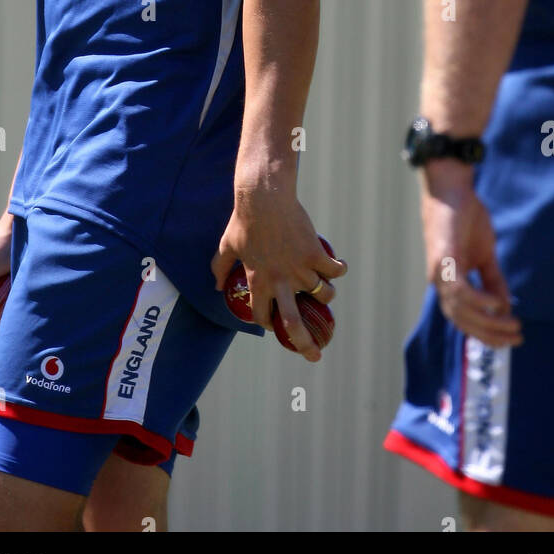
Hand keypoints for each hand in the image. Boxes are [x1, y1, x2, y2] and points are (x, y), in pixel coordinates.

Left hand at [211, 169, 346, 362]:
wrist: (265, 199)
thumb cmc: (244, 221)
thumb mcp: (227, 245)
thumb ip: (219, 267)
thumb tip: (214, 285)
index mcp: (258, 282)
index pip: (263, 316)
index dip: (268, 323)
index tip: (273, 324)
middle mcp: (280, 282)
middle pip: (294, 323)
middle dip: (305, 344)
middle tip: (314, 354)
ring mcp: (300, 269)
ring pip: (323, 296)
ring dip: (326, 296)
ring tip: (325, 291)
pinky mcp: (315, 254)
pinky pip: (334, 270)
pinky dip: (338, 269)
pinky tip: (338, 266)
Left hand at [421, 162, 522, 348]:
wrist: (450, 187)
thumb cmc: (465, 217)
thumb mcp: (484, 253)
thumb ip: (492, 279)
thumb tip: (505, 305)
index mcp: (448, 281)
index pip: (463, 318)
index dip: (485, 332)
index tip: (509, 340)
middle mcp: (439, 281)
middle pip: (461, 320)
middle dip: (489, 334)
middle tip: (515, 339)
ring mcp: (439, 271)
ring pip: (459, 310)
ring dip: (487, 321)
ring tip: (512, 324)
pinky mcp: (443, 258)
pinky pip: (458, 289)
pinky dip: (478, 300)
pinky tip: (497, 304)